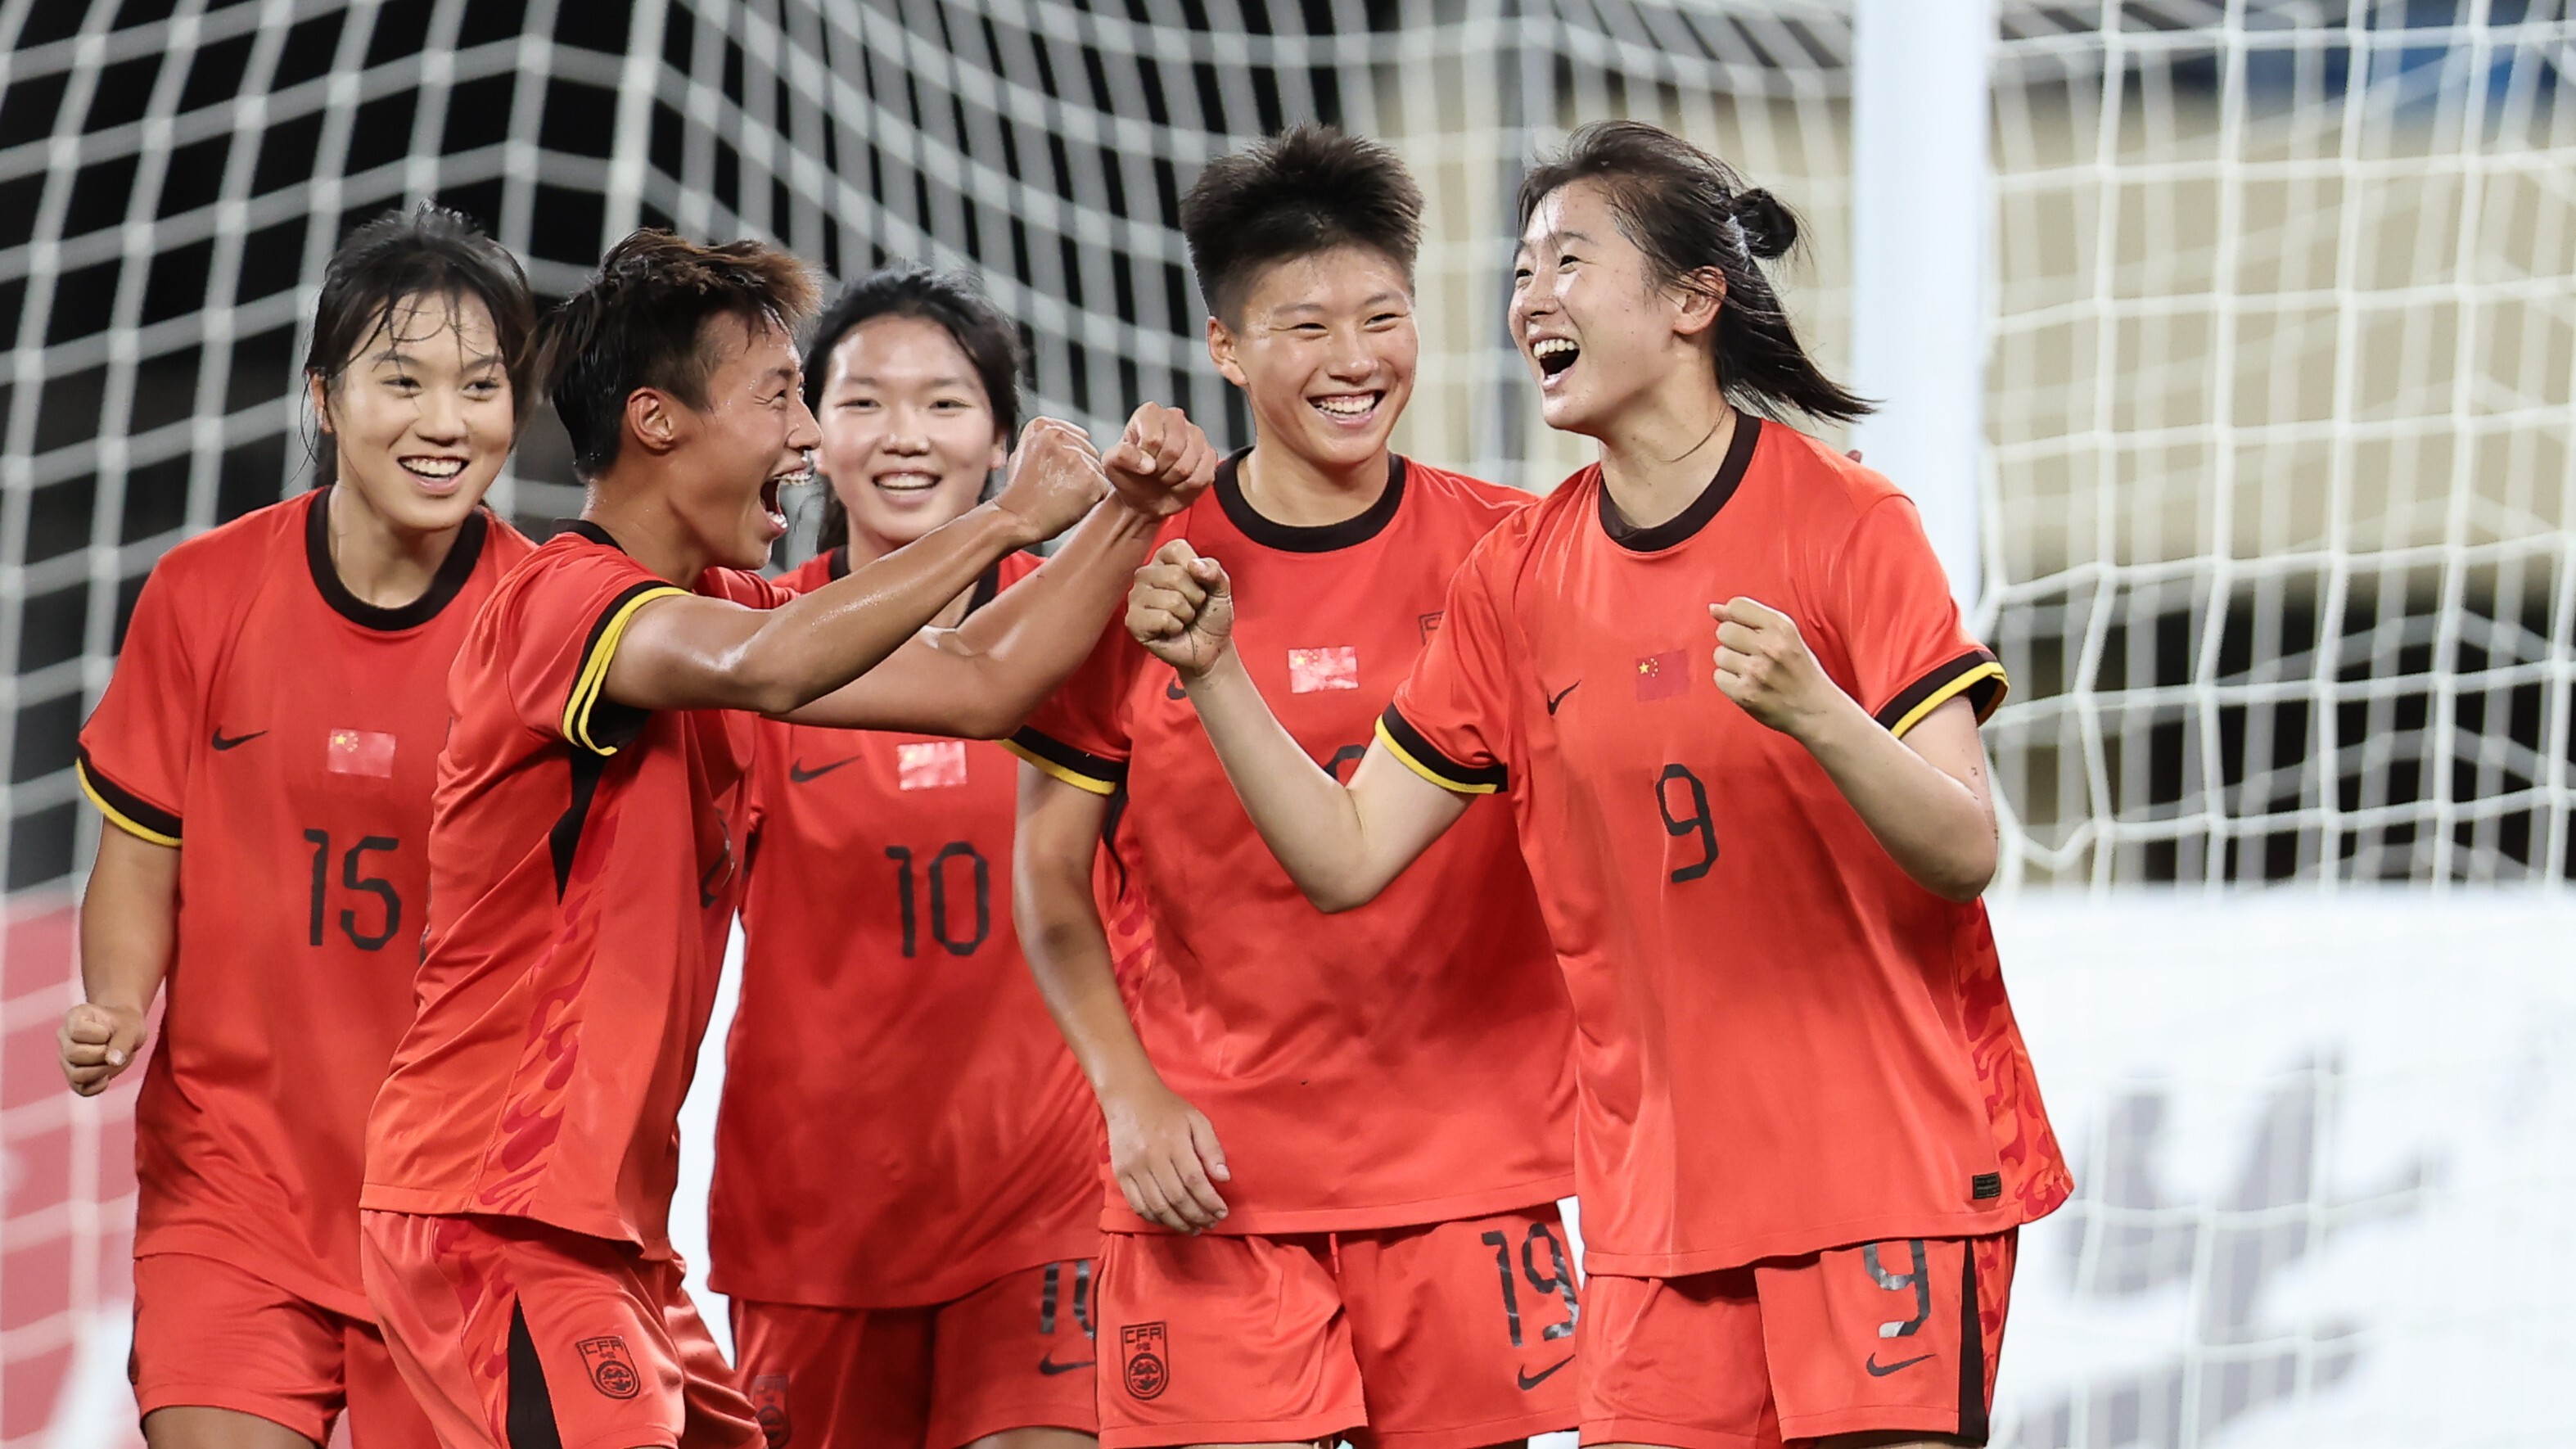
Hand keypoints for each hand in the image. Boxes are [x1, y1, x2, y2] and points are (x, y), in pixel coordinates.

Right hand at [59, 1002, 146, 1095]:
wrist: (125, 1031)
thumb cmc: (126, 1025)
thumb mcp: (132, 1028)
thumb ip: (123, 1041)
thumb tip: (113, 1061)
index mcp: (74, 1018)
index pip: (77, 1031)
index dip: (99, 1035)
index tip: (109, 1031)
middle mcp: (64, 1037)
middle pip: (74, 1054)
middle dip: (101, 1054)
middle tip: (115, 1048)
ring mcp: (66, 1058)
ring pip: (76, 1075)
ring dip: (101, 1071)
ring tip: (113, 1060)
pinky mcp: (73, 1076)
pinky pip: (81, 1089)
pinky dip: (97, 1086)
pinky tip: (107, 1077)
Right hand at [991, 418, 1108, 542]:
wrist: (1016, 517)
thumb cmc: (1019, 492)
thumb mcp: (1022, 453)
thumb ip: (1046, 442)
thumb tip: (1072, 440)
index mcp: (1043, 426)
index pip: (1079, 437)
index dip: (1071, 459)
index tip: (1054, 472)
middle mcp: (1061, 435)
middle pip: (1090, 452)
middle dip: (1081, 471)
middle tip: (1057, 486)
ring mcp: (1077, 455)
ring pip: (1098, 469)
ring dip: (1087, 485)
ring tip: (1062, 495)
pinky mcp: (1090, 476)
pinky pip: (1103, 487)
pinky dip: (1093, 498)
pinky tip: (1071, 502)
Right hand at [1101, 1076, 1230, 1231]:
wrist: (1129, 1098)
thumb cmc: (1168, 1109)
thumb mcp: (1197, 1120)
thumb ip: (1212, 1148)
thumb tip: (1224, 1178)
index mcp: (1174, 1142)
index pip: (1194, 1181)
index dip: (1210, 1201)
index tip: (1222, 1212)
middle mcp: (1152, 1157)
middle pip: (1177, 1197)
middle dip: (1197, 1215)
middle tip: (1211, 1223)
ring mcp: (1133, 1168)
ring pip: (1157, 1206)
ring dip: (1178, 1222)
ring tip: (1194, 1228)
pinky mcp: (1121, 1175)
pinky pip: (1138, 1205)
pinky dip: (1155, 1218)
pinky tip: (1169, 1221)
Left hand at [1102, 403, 1216, 518]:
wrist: (1144, 498)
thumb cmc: (1128, 476)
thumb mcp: (1112, 464)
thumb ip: (1123, 456)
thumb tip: (1148, 463)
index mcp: (1150, 413)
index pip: (1154, 439)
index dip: (1145, 458)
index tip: (1140, 462)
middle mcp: (1175, 418)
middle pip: (1174, 450)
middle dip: (1160, 470)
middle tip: (1153, 472)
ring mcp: (1196, 435)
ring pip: (1188, 465)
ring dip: (1173, 480)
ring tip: (1164, 476)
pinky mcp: (1209, 455)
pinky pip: (1203, 476)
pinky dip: (1187, 487)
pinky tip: (1179, 482)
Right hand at [1126, 540, 1232, 675]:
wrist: (1209, 648)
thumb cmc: (1210, 615)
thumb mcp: (1221, 588)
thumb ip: (1214, 571)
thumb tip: (1194, 565)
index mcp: (1164, 559)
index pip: (1177, 549)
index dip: (1197, 572)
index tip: (1200, 586)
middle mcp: (1146, 574)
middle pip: (1175, 575)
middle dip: (1195, 597)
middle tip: (1193, 607)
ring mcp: (1136, 597)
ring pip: (1171, 600)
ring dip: (1186, 614)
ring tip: (1183, 619)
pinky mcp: (1133, 621)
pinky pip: (1162, 618)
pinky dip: (1175, 627)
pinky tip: (1172, 630)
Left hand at [1711, 596, 1840, 738]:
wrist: (1816, 709)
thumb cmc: (1799, 669)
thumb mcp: (1786, 635)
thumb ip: (1751, 617)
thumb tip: (1713, 608)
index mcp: (1781, 627)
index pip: (1737, 606)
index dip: (1734, 616)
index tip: (1743, 629)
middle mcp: (1769, 647)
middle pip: (1724, 630)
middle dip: (1732, 641)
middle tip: (1750, 654)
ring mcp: (1756, 671)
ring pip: (1719, 654)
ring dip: (1730, 663)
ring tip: (1751, 671)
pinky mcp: (1745, 693)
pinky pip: (1719, 677)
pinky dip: (1729, 681)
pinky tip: (1747, 684)